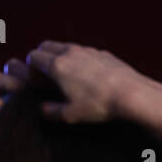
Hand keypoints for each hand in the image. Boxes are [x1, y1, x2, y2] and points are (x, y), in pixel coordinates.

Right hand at [0, 42, 140, 121]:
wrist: (131, 93)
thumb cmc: (98, 105)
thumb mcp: (70, 115)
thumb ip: (51, 111)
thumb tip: (42, 109)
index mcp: (57, 66)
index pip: (33, 57)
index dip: (30, 68)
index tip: (36, 80)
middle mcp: (69, 52)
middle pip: (45, 46)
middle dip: (41, 57)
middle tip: (46, 75)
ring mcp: (87, 50)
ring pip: (64, 46)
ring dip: (59, 55)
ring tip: (66, 75)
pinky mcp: (102, 53)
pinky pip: (83, 51)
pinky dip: (78, 58)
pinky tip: (87, 75)